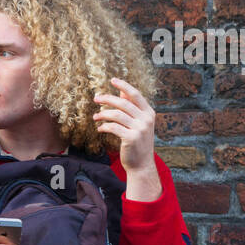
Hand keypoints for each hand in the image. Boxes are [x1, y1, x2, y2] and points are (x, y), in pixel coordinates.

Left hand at [93, 77, 160, 198]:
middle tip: (96, 98)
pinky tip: (100, 128)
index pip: (136, 94)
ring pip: (116, 114)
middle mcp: (146, 119)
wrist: (141, 164)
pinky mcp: (131, 138)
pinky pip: (113, 127)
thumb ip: (132, 108)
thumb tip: (122, 92)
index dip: (124, 86)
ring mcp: (139, 129)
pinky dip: (104, 126)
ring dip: (103, 114)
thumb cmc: (138, 142)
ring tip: (95, 117)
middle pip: (123, 103)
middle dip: (108, 99)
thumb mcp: (139, 123)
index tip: (113, 80)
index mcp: (149, 113)